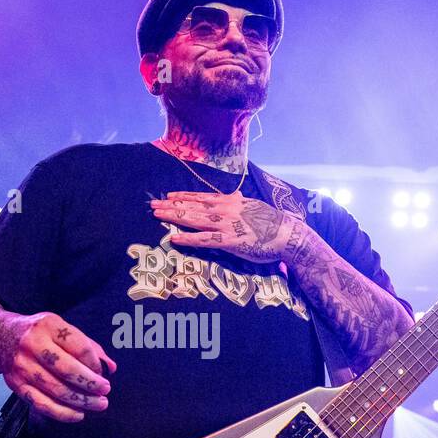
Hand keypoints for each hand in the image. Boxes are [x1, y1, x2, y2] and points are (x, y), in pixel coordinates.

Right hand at [0, 313, 115, 422]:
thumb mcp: (62, 329)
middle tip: (105, 391)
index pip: (79, 348)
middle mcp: (32, 344)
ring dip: (81, 401)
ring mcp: (22, 366)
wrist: (0, 337)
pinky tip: (78, 414)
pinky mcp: (15, 384)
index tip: (103, 373)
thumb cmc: (40, 334)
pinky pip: (41, 404)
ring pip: (56, 389)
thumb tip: (110, 368)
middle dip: (91, 384)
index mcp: (49, 325)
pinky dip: (62, 413)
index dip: (95, 364)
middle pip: (68, 370)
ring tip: (98, 404)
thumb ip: (88, 346)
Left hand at [151, 190, 299, 262]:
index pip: (201, 197)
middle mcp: (224, 210)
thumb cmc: (271, 222)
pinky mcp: (228, 241)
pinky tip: (174, 237)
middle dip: (171, 205)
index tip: (168, 196)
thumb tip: (236, 195)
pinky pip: (203, 240)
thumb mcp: (254, 206)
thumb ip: (240, 201)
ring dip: (174, 216)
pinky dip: (188, 238)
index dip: (183, 196)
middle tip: (152, 205)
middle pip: (192, 206)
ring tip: (157, 215)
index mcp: (230, 201)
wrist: (285, 233)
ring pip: (194, 219)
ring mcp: (225, 225)